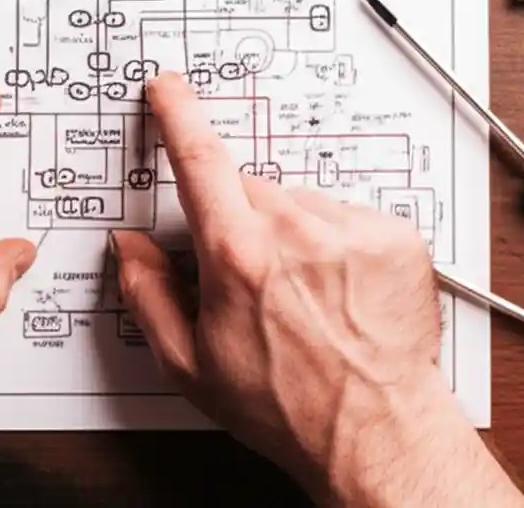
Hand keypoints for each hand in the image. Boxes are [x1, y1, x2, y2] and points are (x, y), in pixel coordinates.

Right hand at [112, 73, 523, 505]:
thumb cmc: (286, 407)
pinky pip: (343, 215)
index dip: (177, 115)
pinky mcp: (393, 236)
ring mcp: (350, 231)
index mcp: (239, 258)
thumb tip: (131, 247)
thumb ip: (147, 293)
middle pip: (248, 188)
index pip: (198, 160)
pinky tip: (335, 290)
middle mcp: (298, 233)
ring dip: (289, 232)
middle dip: (237, 220)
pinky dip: (333, 242)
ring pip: (297, 202)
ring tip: (300, 293)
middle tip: (247, 278)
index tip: (168, 90)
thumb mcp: (189, 364)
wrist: (376, 433)